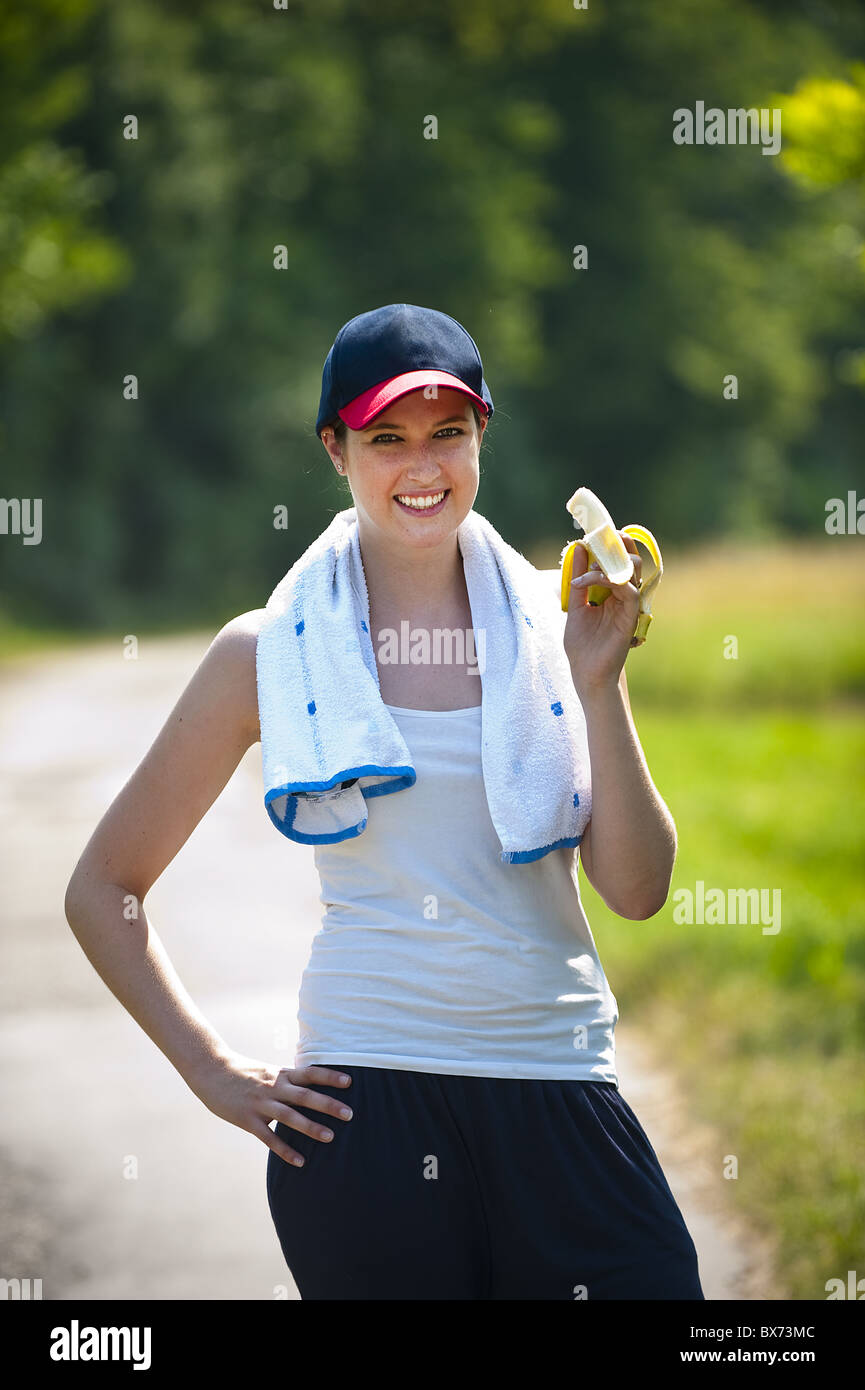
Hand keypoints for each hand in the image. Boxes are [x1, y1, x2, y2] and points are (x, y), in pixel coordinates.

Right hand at [185, 1049, 352, 1166]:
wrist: (211, 1071)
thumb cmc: (243, 1073)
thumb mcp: (268, 1071)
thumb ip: (287, 1079)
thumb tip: (309, 1086)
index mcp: (280, 1074)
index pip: (309, 1073)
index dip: (329, 1077)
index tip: (350, 1081)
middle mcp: (273, 1087)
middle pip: (304, 1095)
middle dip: (328, 1105)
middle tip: (349, 1114)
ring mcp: (260, 1103)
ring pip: (289, 1116)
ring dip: (310, 1127)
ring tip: (330, 1137)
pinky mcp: (247, 1119)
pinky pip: (268, 1137)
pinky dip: (285, 1150)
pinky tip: (300, 1161)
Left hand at [563, 532, 641, 697]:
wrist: (586, 673)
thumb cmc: (582, 644)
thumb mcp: (575, 606)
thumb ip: (578, 580)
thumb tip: (578, 550)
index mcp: (612, 593)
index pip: (618, 561)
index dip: (611, 545)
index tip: (595, 533)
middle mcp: (624, 596)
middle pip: (630, 561)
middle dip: (617, 546)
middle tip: (599, 537)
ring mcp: (629, 605)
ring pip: (632, 571)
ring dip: (610, 562)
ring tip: (589, 564)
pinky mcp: (631, 616)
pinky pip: (629, 590)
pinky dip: (609, 581)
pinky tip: (589, 581)